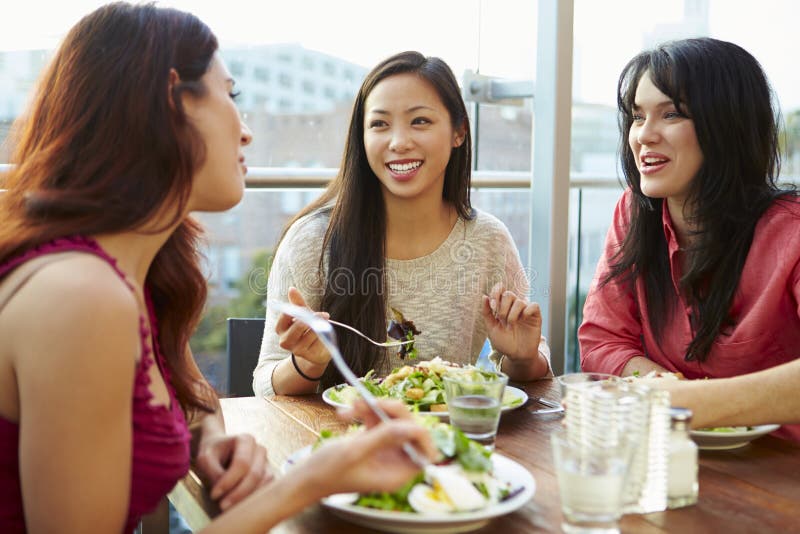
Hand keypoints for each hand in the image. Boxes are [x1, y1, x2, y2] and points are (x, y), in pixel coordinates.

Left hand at [194, 432, 271, 510]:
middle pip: (255, 474)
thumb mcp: (205, 459)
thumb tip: (225, 492)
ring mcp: (267, 462)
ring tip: (230, 507)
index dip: (228, 481)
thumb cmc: (213, 453)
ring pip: (264, 482)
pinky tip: (241, 505)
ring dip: (248, 498)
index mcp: (246, 440)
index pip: (241, 463)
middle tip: (222, 506)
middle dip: (238, 494)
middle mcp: (260, 449)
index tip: (214, 495)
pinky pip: (268, 488)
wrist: (221, 450)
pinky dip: (256, 498)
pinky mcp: (269, 474)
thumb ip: (214, 472)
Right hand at [275, 286, 330, 365]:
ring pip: (309, 334)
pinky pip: (317, 342)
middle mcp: (284, 340)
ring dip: (320, 327)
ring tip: (325, 323)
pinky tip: (324, 337)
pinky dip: (323, 337)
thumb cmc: (308, 330)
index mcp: (280, 328)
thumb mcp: (304, 315)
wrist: (317, 350)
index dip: (298, 310)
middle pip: (298, 326)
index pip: (285, 315)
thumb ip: (298, 303)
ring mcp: (295, 350)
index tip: (307, 309)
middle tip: (324, 314)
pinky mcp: (307, 356)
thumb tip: (291, 289)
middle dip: (312, 319)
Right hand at [307, 400, 436, 495]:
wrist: (305, 477)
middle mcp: (395, 461)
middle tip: (369, 403)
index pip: (425, 452)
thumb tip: (413, 427)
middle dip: (391, 412)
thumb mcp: (355, 452)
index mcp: (397, 473)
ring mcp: (384, 450)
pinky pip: (378, 419)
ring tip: (352, 406)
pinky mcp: (372, 440)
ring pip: (393, 419)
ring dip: (375, 407)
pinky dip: (364, 411)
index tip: (400, 419)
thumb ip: (384, 438)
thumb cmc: (327, 472)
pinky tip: (345, 413)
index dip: (419, 433)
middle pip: (409, 429)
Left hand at [481, 282, 541, 361]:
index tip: (493, 305)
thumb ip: (487, 313)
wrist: (517, 355)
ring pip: (520, 301)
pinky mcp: (535, 316)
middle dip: (503, 307)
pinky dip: (527, 311)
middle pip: (509, 294)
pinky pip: (534, 305)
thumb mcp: (492, 328)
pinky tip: (523, 319)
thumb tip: (484, 296)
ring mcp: (525, 311)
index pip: (500, 290)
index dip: (496, 293)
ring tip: (511, 325)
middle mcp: (513, 307)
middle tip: (502, 319)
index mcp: (502, 307)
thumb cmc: (504, 343)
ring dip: (513, 314)